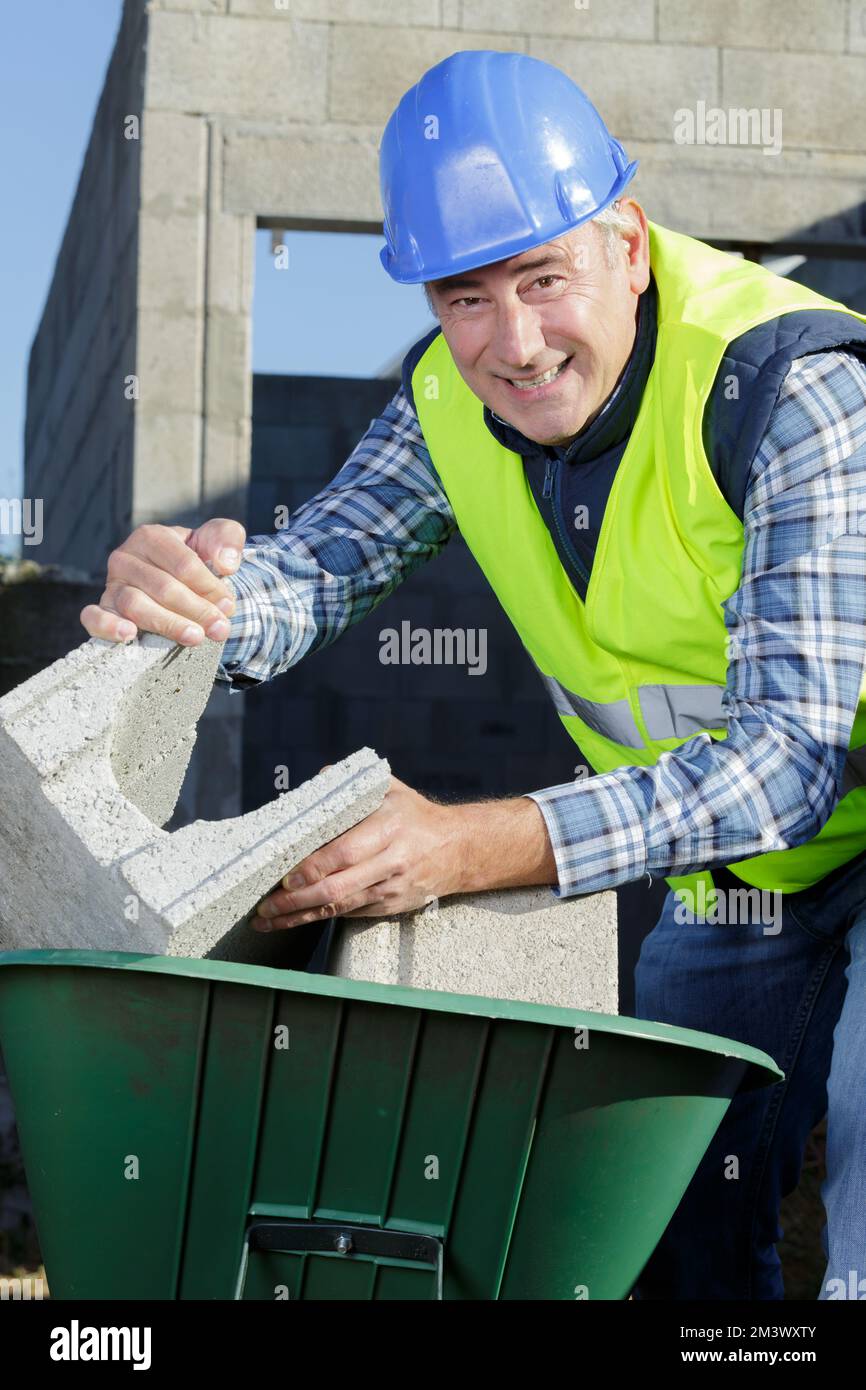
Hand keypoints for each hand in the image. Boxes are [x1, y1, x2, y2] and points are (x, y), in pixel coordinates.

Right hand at [79, 518, 245, 644]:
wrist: (181, 581)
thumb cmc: (199, 558)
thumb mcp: (219, 538)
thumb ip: (227, 538)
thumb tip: (225, 564)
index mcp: (152, 537)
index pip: (184, 564)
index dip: (209, 587)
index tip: (228, 606)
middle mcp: (125, 558)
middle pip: (163, 587)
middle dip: (197, 610)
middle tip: (221, 629)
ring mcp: (112, 585)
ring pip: (136, 605)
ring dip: (168, 624)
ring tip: (195, 637)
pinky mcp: (103, 609)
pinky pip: (94, 617)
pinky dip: (108, 626)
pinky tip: (128, 634)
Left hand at [251, 773, 557, 930]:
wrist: (459, 849)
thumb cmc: (415, 815)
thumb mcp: (390, 790)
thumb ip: (351, 785)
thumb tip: (316, 780)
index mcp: (388, 829)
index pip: (345, 853)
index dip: (312, 867)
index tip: (284, 875)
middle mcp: (391, 862)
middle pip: (339, 887)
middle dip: (298, 898)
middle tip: (266, 905)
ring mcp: (391, 888)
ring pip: (341, 907)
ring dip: (301, 915)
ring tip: (268, 920)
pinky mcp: (391, 906)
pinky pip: (351, 914)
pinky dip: (320, 918)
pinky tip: (294, 920)